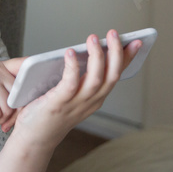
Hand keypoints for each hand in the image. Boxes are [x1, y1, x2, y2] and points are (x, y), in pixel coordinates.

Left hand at [9, 31, 140, 149]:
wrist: (36, 138)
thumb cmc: (51, 112)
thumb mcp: (73, 94)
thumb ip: (80, 77)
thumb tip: (85, 50)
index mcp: (96, 98)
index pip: (116, 75)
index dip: (127, 58)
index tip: (136, 41)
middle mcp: (90, 101)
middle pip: (111, 76)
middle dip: (115, 53)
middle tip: (113, 34)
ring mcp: (76, 104)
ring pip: (95, 79)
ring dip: (97, 57)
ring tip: (94, 38)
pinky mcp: (58, 103)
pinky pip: (70, 83)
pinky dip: (73, 67)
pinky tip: (71, 52)